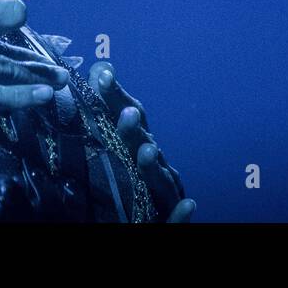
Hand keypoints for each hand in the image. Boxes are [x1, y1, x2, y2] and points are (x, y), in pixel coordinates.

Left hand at [88, 60, 194, 221]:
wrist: (139, 219)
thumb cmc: (126, 176)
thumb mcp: (112, 140)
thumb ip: (105, 107)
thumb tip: (100, 67)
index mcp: (138, 143)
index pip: (127, 114)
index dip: (116, 97)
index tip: (102, 77)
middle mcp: (153, 164)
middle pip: (143, 143)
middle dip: (136, 130)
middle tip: (128, 113)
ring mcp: (161, 192)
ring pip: (160, 179)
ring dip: (154, 166)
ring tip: (147, 152)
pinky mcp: (165, 219)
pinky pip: (174, 220)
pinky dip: (181, 214)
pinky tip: (187, 205)